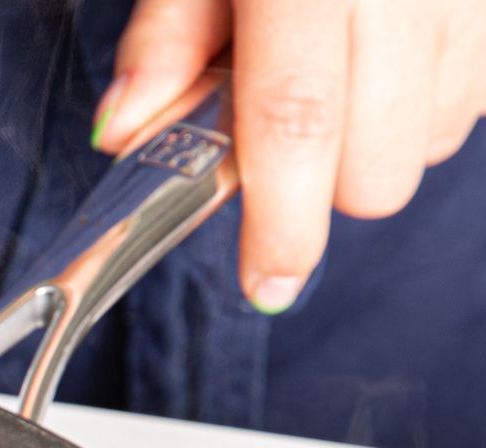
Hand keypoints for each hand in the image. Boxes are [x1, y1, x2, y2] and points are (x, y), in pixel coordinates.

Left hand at [95, 0, 485, 311]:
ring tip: (337, 73)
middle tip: (276, 133)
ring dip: (376, 142)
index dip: (280, 223)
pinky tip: (392, 53)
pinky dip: (428, 101)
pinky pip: (478, 97)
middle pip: (376, 162)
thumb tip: (128, 130)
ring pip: (435, 141)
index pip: (295, 123)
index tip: (267, 283)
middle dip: (319, 186)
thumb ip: (168, 33)